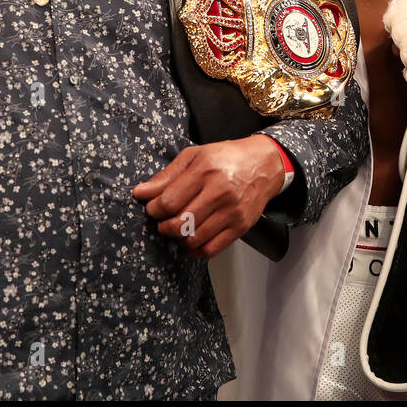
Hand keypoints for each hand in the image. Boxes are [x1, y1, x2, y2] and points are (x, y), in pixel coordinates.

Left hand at [132, 136, 284, 258]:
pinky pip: (212, 249)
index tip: (153, 209)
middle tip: (163, 221)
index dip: (154, 210)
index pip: (169, 202)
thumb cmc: (228, 157)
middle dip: (163, 227)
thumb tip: (142, 192)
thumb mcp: (195, 155)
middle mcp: (220, 192)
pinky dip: (195, 250)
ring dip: (178, 239)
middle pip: (180, 223)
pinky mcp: (240, 227)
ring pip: (194, 239)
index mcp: (205, 171)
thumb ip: (167, 176)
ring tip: (177, 229)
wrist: (264, 164)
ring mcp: (232, 212)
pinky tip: (191, 240)